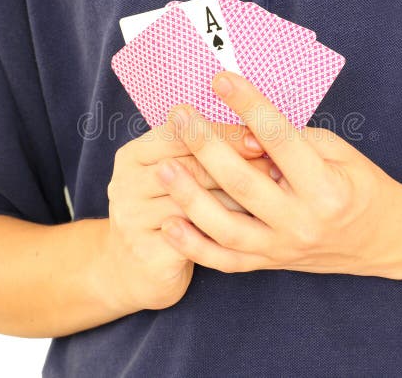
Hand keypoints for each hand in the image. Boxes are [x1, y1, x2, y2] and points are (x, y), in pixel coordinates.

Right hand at [105, 116, 273, 310]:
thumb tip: (257, 134)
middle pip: (189, 165)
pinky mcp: (148, 253)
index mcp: (133, 155)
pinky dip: (226, 230)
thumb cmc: (165, 208)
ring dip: (237, 198)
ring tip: (271, 194)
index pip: (180, 133)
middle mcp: (126, 184)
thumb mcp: (174, 172)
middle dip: (236, 164)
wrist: (132, 269)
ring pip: (195, 203)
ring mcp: (134, 220)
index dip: (221, 133)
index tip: (259, 137)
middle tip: (275, 166)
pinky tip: (253, 226)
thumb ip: (202, 150)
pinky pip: (196, 240)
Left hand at [155, 71, 401, 278]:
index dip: (249, 106)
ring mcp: (284, 248)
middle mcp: (303, 222)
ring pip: (227, 228)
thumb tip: (245, 122)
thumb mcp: (340, 153)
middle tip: (180, 116)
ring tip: (163, 168)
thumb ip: (294, 140)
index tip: (221, 80)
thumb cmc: (359, 186)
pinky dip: (194, 246)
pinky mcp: (271, 263)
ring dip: (190, 198)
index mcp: (327, 188)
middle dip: (206, 146)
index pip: (280, 140)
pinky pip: (226, 261)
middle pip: (243, 183)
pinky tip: (169, 225)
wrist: (381, 241)